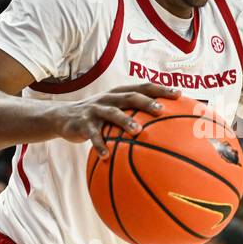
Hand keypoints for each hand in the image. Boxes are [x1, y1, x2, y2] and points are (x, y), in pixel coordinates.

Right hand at [51, 82, 181, 156]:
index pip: (143, 87)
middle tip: (161, 111)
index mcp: (120, 93)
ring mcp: (95, 110)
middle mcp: (109, 98)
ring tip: (137, 131)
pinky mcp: (83, 123)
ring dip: (125, 121)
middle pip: (130, 97)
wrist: (63, 117)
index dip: (161, 89)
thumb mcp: (116, 110)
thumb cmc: (100, 116)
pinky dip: (99, 145)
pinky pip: (92, 135)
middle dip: (146, 102)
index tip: (179, 94)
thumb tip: (167, 126)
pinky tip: (107, 156)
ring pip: (112, 113)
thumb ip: (136, 114)